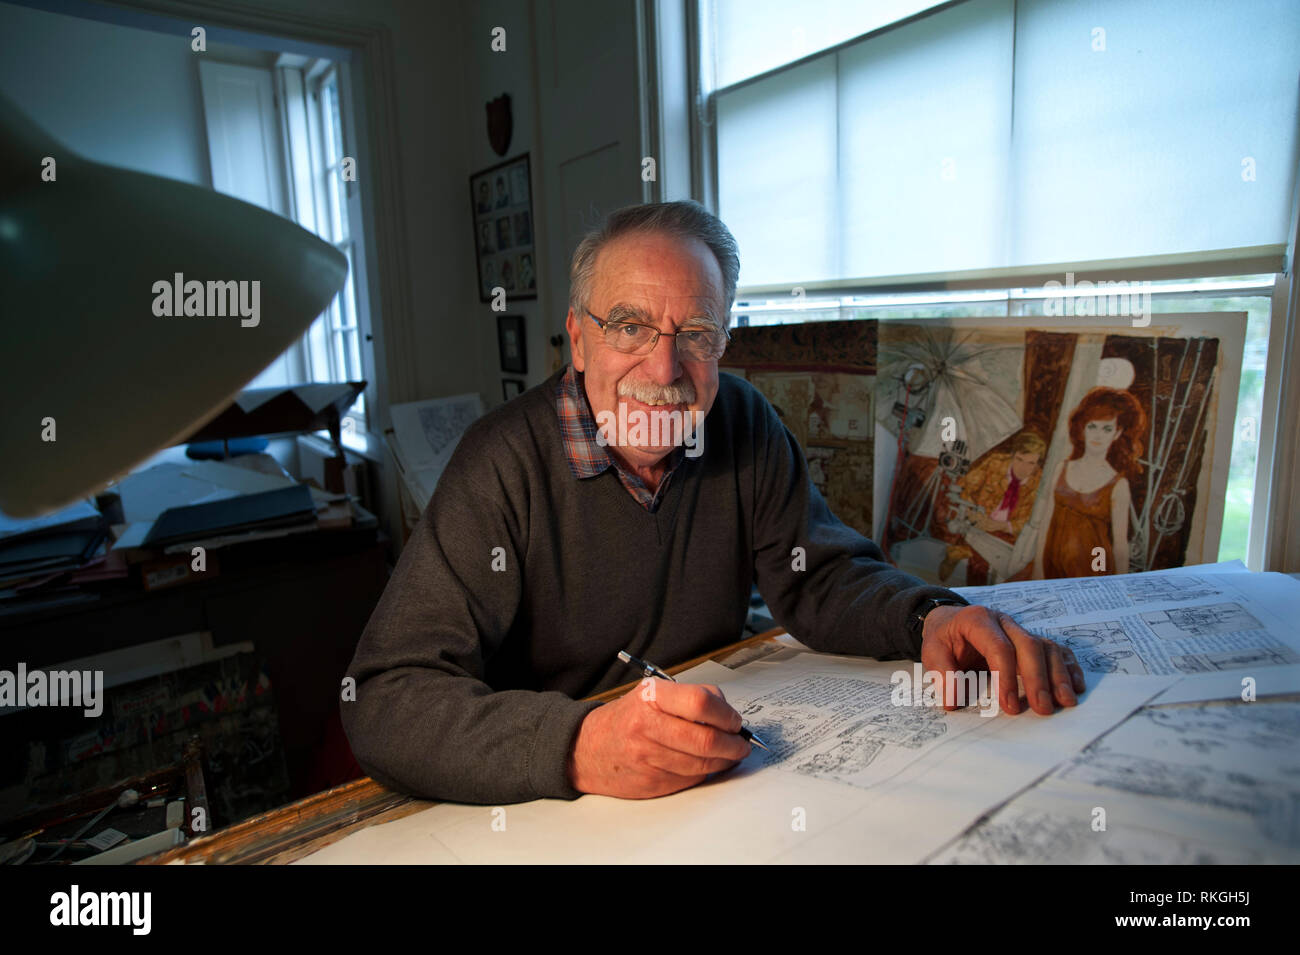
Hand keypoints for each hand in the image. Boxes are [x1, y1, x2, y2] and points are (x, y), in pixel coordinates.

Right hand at [567, 680, 751, 797]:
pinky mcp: (651, 783)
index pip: (700, 702)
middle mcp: (646, 726)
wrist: (587, 748)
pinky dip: (705, 773)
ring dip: (724, 761)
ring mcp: (647, 758)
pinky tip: (706, 765)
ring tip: (730, 754)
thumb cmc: (626, 718)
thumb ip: (691, 697)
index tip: (735, 721)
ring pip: (702, 764)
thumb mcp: (653, 693)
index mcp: (650, 697)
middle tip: (741, 743)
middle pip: (705, 739)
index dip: (726, 715)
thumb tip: (729, 715)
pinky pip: (690, 779)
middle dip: (733, 744)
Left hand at [920, 604, 1085, 714]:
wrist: (949, 621)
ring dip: (1058, 675)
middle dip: (1038, 679)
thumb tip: (953, 702)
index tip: (1010, 706)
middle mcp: (1004, 621)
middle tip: (1042, 708)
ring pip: (1047, 647)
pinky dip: (1068, 667)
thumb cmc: (943, 638)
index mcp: (978, 620)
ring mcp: (1020, 629)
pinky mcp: (1031, 639)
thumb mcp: (931, 651)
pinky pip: (1056, 650)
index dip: (1006, 677)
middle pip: (1029, 646)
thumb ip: (941, 674)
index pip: (999, 647)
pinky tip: (1076, 686)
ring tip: (1066, 702)